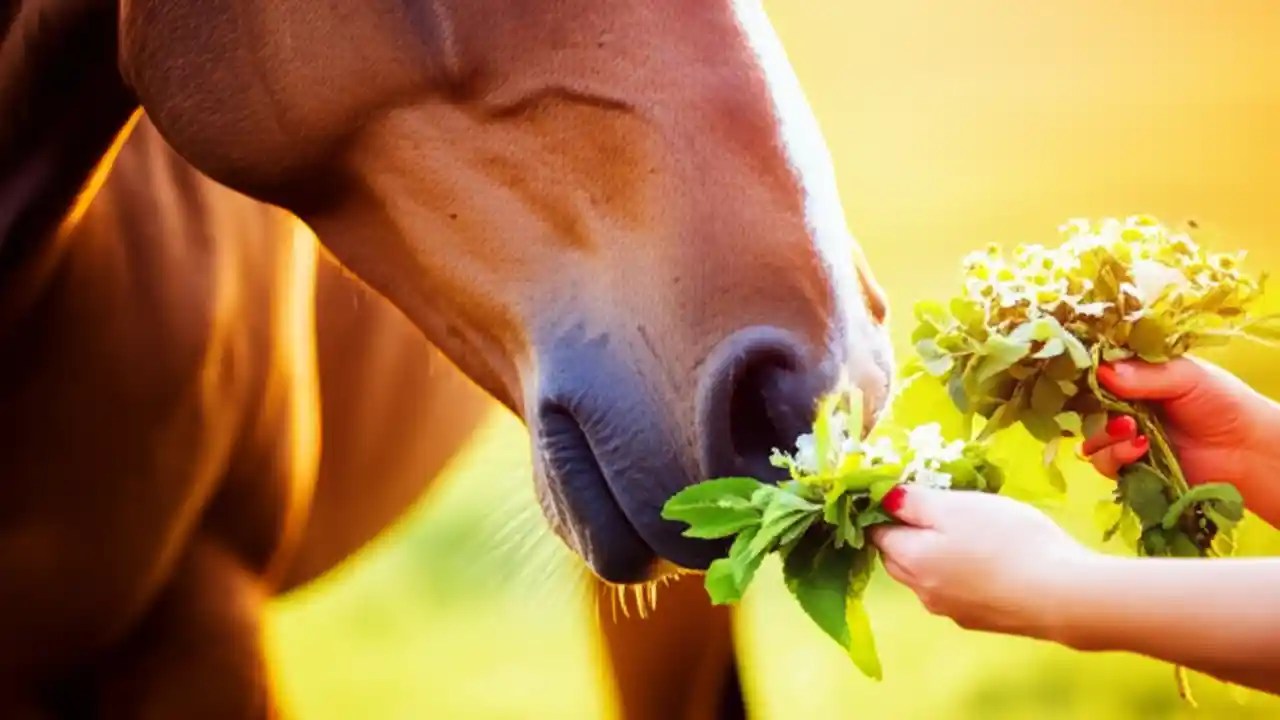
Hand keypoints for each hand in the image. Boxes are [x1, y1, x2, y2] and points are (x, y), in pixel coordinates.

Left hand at [869, 485, 1090, 637]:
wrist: (1063, 596)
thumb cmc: (1005, 540)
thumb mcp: (955, 506)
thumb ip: (913, 501)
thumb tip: (883, 497)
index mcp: (908, 559)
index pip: (876, 532)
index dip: (887, 510)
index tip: (908, 492)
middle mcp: (920, 591)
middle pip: (897, 557)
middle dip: (908, 533)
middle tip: (938, 508)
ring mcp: (949, 610)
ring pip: (926, 575)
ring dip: (934, 554)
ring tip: (967, 532)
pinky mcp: (978, 620)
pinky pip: (954, 590)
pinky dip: (959, 573)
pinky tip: (987, 560)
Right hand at [1082, 357, 1279, 525]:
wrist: (1248, 452)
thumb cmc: (1223, 403)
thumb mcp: (1187, 377)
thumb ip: (1146, 375)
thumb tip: (1101, 372)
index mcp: (1134, 375)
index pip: (1096, 370)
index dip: (1085, 372)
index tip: (1082, 374)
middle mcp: (1123, 405)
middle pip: (1085, 406)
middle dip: (1094, 410)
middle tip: (1118, 412)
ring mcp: (1124, 436)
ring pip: (1090, 436)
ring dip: (1105, 436)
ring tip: (1133, 433)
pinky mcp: (1129, 465)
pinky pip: (1103, 462)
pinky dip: (1115, 456)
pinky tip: (1139, 450)